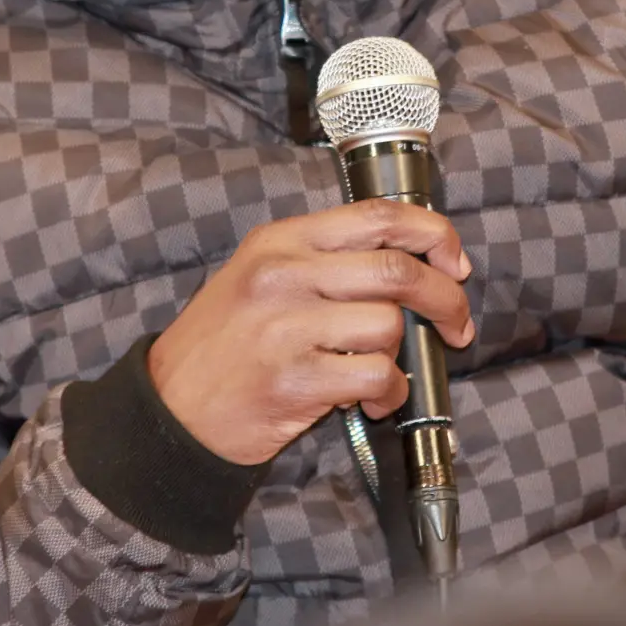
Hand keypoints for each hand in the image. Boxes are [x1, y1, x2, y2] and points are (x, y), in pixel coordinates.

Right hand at [147, 200, 474, 465]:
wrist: (170, 410)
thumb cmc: (222, 344)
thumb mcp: (258, 275)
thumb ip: (322, 260)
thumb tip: (408, 260)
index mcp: (280, 240)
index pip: (377, 216)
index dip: (432, 233)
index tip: (453, 260)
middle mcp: (284, 274)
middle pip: (396, 270)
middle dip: (444, 298)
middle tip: (455, 323)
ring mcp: (287, 327)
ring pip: (389, 326)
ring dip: (404, 355)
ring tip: (384, 372)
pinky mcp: (295, 380)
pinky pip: (376, 376)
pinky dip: (391, 392)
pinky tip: (374, 400)